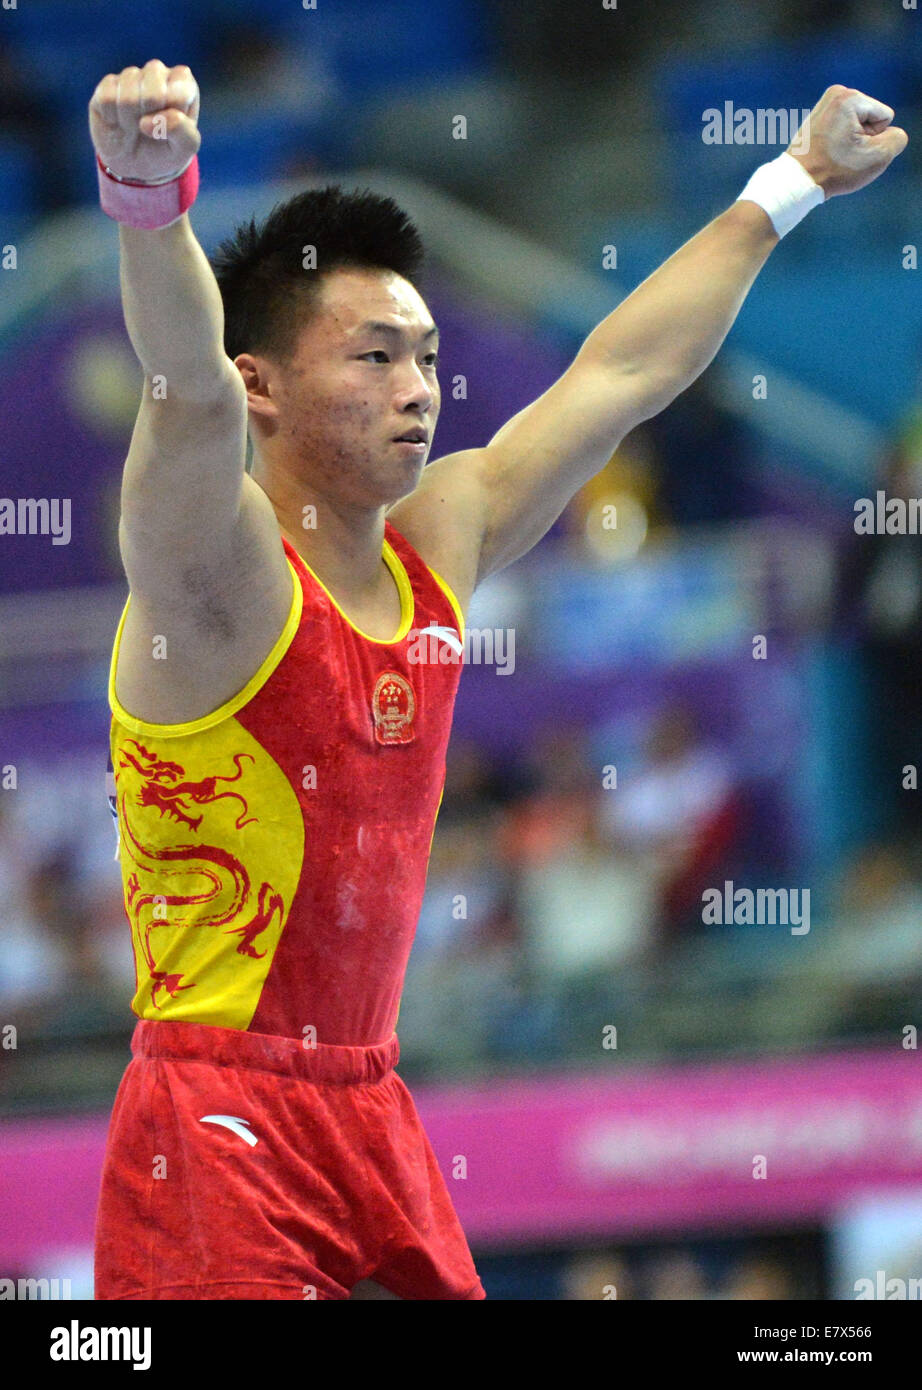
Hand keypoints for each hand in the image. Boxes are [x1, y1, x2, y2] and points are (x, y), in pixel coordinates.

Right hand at [89, 59, 199, 182]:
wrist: (137, 163)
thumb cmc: (167, 149)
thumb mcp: (186, 146)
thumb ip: (182, 130)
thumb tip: (146, 122)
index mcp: (184, 83)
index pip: (181, 91)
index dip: (172, 117)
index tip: (170, 130)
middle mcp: (158, 72)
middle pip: (153, 88)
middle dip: (151, 116)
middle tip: (151, 129)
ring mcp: (131, 76)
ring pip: (128, 93)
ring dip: (130, 120)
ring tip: (134, 127)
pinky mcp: (107, 84)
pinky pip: (106, 99)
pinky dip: (113, 119)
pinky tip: (118, 121)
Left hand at [788, 85, 907, 197]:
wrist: (797, 182)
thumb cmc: (834, 170)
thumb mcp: (877, 157)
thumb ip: (896, 139)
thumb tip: (890, 133)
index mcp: (850, 97)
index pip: (885, 117)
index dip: (875, 138)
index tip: (852, 150)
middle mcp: (836, 93)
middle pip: (871, 118)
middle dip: (863, 139)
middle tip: (841, 154)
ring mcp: (825, 103)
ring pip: (858, 125)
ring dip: (851, 142)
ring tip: (832, 154)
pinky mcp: (818, 116)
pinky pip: (843, 129)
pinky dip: (839, 142)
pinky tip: (825, 152)